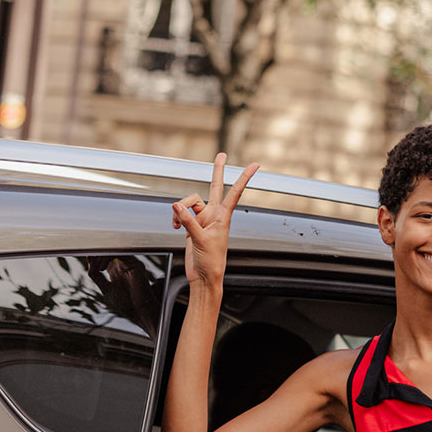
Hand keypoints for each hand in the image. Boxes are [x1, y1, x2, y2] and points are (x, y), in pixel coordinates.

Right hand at [172, 152, 259, 290]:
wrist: (204, 276)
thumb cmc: (211, 262)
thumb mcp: (199, 240)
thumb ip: (187, 221)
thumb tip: (176, 205)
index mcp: (223, 217)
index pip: (234, 192)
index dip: (244, 178)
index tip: (255, 166)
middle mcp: (214, 215)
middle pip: (214, 187)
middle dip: (217, 171)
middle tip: (222, 154)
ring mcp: (202, 219)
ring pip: (188, 202)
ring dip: (180, 210)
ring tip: (177, 224)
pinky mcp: (192, 225)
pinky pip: (181, 213)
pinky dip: (176, 217)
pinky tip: (176, 226)